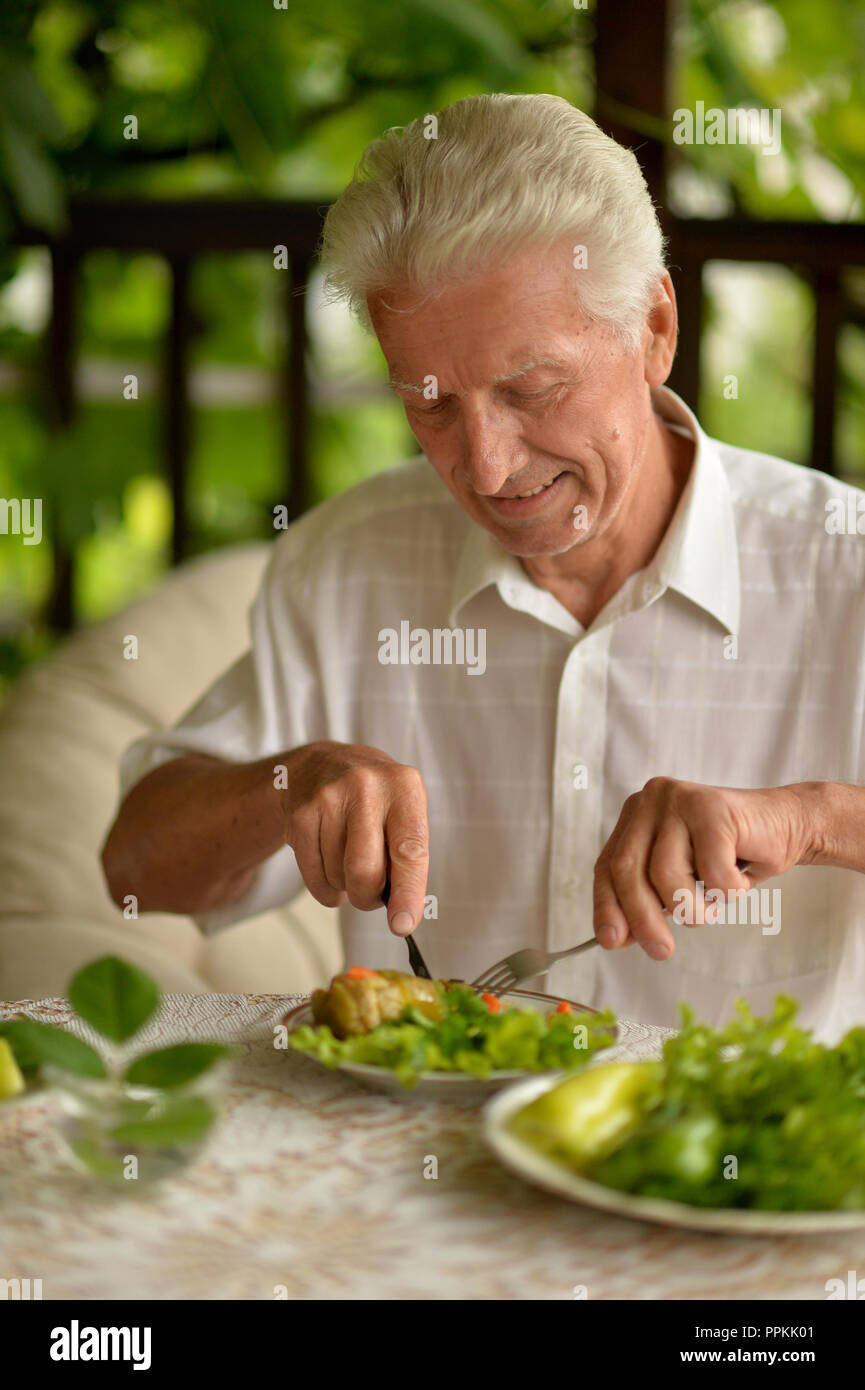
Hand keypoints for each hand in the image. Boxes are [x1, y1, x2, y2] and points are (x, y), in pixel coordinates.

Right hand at [279, 741, 427, 935]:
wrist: (321, 766)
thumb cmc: (375, 801)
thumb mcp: (402, 811)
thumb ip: (408, 858)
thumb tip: (403, 914)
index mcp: (404, 787)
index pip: (409, 850)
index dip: (408, 893)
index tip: (404, 925)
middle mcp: (366, 788)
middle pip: (365, 872)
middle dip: (368, 897)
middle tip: (370, 894)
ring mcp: (328, 799)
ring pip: (338, 877)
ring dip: (346, 886)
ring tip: (348, 859)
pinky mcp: (300, 815)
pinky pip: (313, 877)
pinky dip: (325, 887)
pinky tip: (329, 863)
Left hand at [592, 777, 815, 958]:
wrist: (786, 826)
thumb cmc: (728, 857)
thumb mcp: (678, 881)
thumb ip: (645, 900)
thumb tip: (614, 938)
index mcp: (635, 816)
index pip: (607, 866)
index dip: (607, 907)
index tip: (611, 942)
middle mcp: (651, 800)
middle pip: (629, 870)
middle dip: (643, 918)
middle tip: (661, 951)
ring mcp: (680, 800)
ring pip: (667, 875)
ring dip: (695, 907)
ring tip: (714, 903)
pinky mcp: (713, 807)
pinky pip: (712, 872)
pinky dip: (729, 890)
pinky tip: (740, 878)